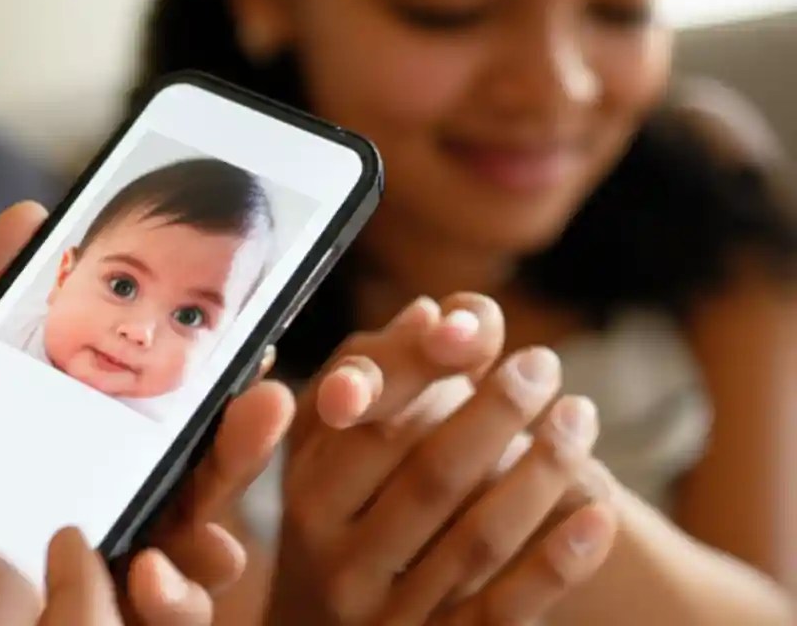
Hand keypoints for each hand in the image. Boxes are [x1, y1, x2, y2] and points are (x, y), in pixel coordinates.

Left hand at [0, 201, 280, 624]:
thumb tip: (29, 215)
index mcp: (26, 434)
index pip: (134, 401)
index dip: (197, 371)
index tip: (240, 333)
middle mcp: (53, 505)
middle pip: (174, 472)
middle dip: (235, 440)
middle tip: (266, 399)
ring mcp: (48, 576)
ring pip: (170, 552)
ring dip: (214, 525)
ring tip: (212, 515)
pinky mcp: (38, 625)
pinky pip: (124, 623)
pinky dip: (164, 607)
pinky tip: (151, 579)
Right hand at [270, 295, 616, 624]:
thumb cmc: (333, 532)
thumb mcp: (324, 465)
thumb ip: (372, 385)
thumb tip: (431, 312)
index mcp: (306, 503)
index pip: (369, 427)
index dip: (423, 372)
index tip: (474, 333)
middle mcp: (338, 565)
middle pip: (431, 478)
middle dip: (495, 412)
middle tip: (543, 363)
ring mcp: (388, 621)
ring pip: (478, 542)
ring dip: (542, 473)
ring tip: (580, 417)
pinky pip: (505, 610)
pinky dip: (558, 562)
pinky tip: (599, 513)